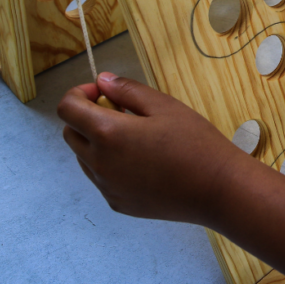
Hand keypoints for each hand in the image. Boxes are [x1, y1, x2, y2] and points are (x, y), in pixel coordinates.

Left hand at [57, 73, 246, 225]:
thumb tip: (103, 80)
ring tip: (137, 138)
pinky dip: (111, 164)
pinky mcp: (117, 203)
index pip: (67, 109)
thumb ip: (128, 90)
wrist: (217, 188)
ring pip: (85, 157)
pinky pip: (102, 178)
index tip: (103, 92)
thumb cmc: (195, 143)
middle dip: (86, 117)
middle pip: (70, 134)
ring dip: (98, 142)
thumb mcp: (165, 106)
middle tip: (123, 112)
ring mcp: (106, 187)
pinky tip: (144, 161)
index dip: (79, 94)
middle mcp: (99, 163)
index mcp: (108, 134)